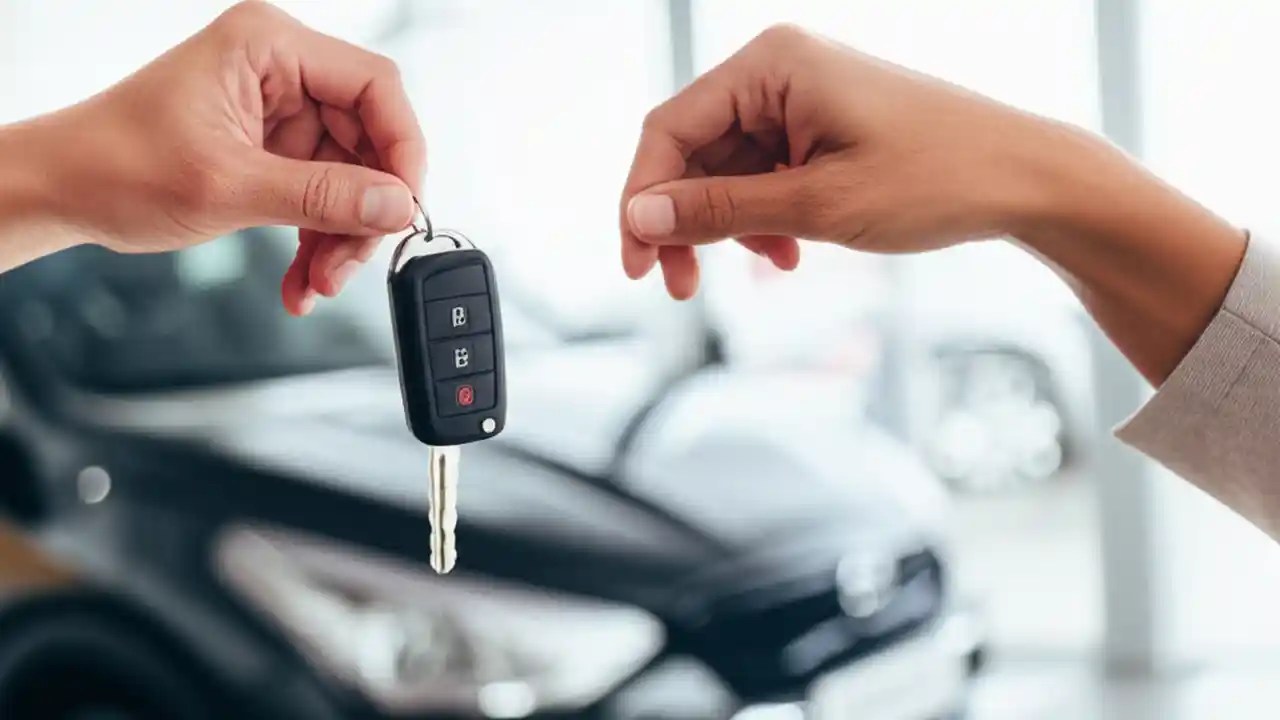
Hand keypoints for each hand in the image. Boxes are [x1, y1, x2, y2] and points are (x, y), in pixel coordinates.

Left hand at [4, 1, 424, 314]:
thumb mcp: (230, 186)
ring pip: (350, 177)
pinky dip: (317, 239)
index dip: (402, 150)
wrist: (60, 192)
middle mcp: (280, 70)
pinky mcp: (271, 148)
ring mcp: (278, 111)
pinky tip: (303, 277)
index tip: (403, 208)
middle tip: (347, 263)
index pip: (376, 86)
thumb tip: (397, 205)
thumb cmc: (115, 164)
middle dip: (362, 211)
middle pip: (368, 139)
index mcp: (269, 46)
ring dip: (340, 237)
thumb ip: (323, 195)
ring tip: (317, 280)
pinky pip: (321, 194)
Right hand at [620, 24, 1071, 298]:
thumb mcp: (817, 205)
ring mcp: (801, 97)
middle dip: (685, 221)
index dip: (641, 199)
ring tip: (765, 267)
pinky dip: (762, 217)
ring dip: (729, 225)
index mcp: (772, 64)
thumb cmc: (937, 179)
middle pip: (692, 150)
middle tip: (680, 285)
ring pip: (726, 169)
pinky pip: (763, 173)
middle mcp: (779, 70)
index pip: (670, 129)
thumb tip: (640, 219)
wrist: (1024, 180)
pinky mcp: (820, 125)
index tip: (635, 264)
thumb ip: (720, 210)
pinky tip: (786, 253)